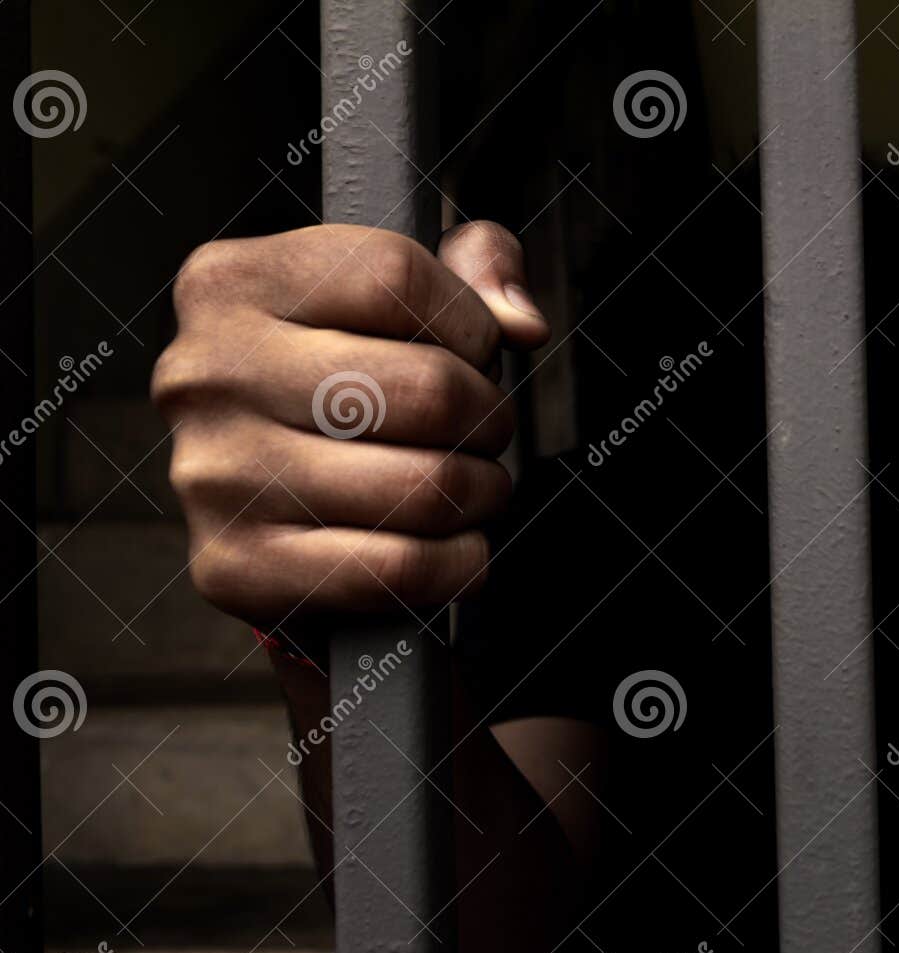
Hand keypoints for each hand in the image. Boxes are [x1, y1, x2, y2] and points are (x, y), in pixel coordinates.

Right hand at [152, 221, 548, 626]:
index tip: (474, 353)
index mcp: (231, 284)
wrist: (266, 510)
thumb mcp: (396, 297)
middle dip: (489, 417)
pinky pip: (401, 569)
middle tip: (484, 431)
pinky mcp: (237, 566)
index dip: (470, 322)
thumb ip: (475, 264)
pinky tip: (456, 544)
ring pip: (426, 486)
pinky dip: (460, 562)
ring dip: (483, 492)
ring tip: (474, 485)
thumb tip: (518, 320)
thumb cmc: (341, 391)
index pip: (395, 275)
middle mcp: (208, 374)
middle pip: (428, 389)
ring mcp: (215, 476)